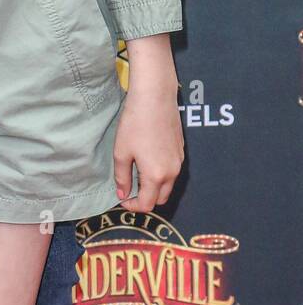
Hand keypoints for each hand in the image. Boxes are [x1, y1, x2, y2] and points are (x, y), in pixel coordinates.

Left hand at [113, 81, 184, 212]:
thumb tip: (122, 194)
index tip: (122, 198)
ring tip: (136, 172)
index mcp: (156, 176)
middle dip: (145, 198)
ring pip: (168, 185)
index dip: (132, 206)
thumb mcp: (121, 151)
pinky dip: (161, 174)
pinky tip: (148, 159)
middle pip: (161, 198)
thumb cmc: (135, 124)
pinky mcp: (181, 152)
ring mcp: (179, 162)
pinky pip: (172, 171)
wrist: (155, 98)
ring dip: (154, 187)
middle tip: (129, 187)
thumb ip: (122, 177)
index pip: (147, 204)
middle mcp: (172, 173)